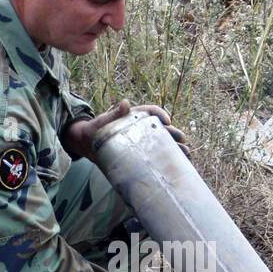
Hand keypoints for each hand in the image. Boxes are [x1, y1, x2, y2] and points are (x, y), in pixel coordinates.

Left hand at [61, 98, 191, 159]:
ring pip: (162, 143)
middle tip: (183, 141)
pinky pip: (156, 156)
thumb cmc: (92, 131)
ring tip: (186, 155)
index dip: (160, 115)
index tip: (166, 122)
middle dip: (174, 134)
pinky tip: (178, 168)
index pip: (150, 112)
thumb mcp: (100, 122)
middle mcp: (140, 128)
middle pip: (161, 129)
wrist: (86, 146)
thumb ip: (112, 115)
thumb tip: (125, 103)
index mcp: (133, 116)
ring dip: (175, 149)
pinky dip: (168, 161)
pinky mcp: (140, 155)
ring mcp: (141, 142)